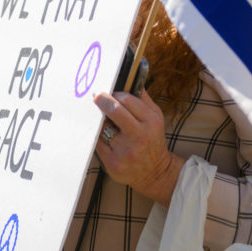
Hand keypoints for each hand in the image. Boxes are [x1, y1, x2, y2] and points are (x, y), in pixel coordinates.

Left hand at [93, 90, 182, 205]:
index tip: (109, 92)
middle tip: (96, 96)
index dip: (116, 94)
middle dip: (102, 100)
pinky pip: (97, 143)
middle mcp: (140, 136)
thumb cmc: (152, 139)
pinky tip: (102, 136)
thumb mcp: (155, 117)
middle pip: (114, 111)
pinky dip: (97, 137)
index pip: (128, 100)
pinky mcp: (113, 163)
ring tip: (103, 121)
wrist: (156, 173)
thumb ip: (142, 98)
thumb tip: (128, 78)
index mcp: (151, 121)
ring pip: (103, 127)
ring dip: (100, 122)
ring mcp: (125, 151)